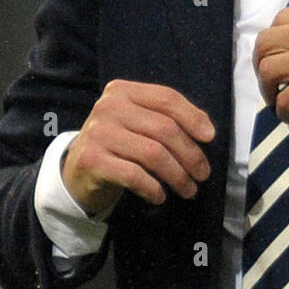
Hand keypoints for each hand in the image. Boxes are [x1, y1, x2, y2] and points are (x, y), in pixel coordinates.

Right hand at [62, 80, 214, 214]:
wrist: (78, 170)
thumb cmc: (119, 145)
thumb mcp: (139, 123)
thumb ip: (167, 119)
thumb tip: (206, 129)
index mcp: (122, 91)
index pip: (166, 98)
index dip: (193, 117)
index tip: (210, 138)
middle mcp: (108, 107)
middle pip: (164, 129)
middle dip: (191, 155)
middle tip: (203, 174)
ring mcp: (98, 132)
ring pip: (153, 154)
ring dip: (177, 176)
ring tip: (188, 189)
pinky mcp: (91, 159)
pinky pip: (134, 175)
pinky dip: (153, 188)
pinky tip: (160, 196)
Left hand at [254, 2, 288, 118]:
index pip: (279, 19)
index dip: (273, 40)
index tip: (278, 55)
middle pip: (264, 43)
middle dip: (261, 63)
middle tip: (270, 80)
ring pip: (266, 71)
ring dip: (267, 88)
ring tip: (276, 100)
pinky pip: (283, 100)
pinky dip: (282, 111)